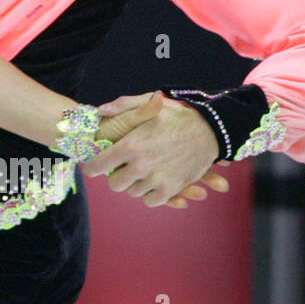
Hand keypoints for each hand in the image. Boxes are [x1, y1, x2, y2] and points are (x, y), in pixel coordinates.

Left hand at [84, 93, 222, 206]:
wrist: (212, 130)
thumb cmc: (178, 115)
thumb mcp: (149, 102)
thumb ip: (123, 105)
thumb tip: (101, 110)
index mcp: (130, 146)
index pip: (98, 166)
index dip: (92, 167)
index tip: (93, 167)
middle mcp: (140, 166)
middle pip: (114, 184)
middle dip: (115, 175)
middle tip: (122, 167)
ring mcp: (156, 180)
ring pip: (132, 192)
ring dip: (134, 183)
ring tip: (142, 170)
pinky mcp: (171, 189)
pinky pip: (150, 201)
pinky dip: (149, 193)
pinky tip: (152, 181)